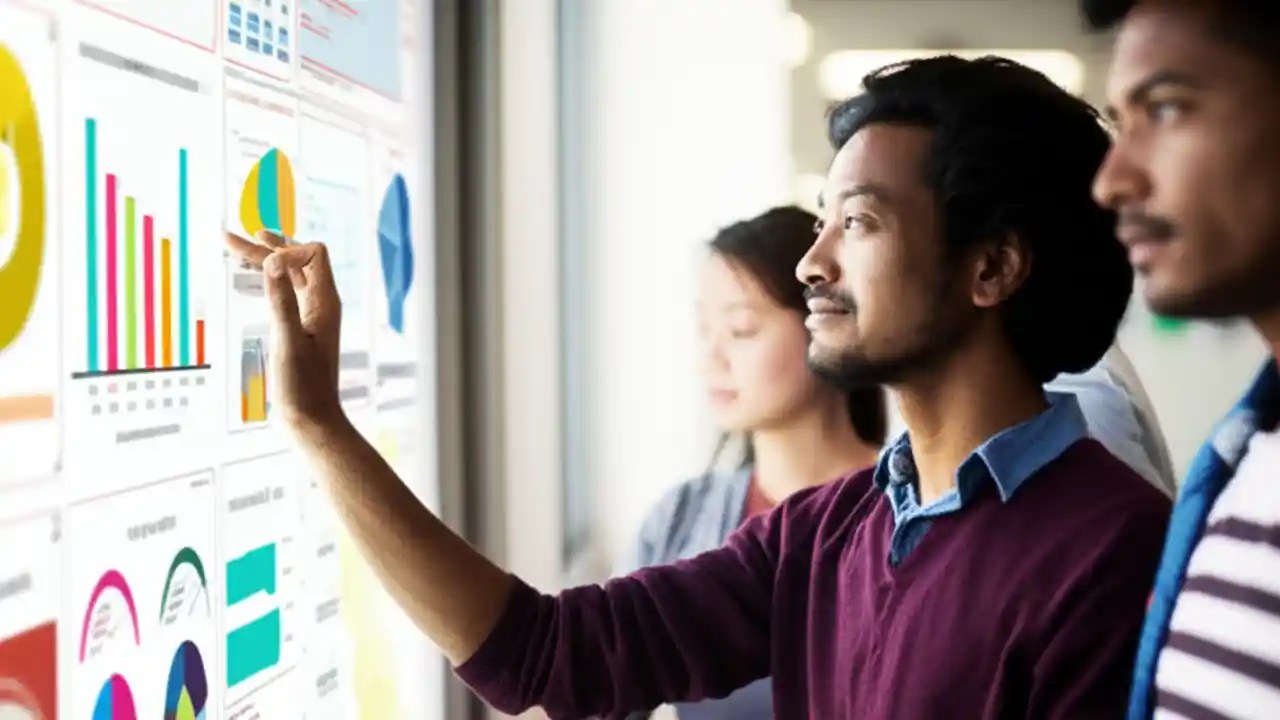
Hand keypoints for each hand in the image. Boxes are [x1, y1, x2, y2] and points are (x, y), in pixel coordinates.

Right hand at [225, 230, 344, 433]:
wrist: (311, 421)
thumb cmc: (302, 387)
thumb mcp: (287, 341)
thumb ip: (281, 300)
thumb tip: (274, 260)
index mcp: (326, 303)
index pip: (314, 254)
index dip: (288, 251)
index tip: (263, 269)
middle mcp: (321, 305)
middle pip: (297, 262)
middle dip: (266, 248)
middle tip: (229, 237)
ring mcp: (311, 317)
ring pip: (290, 277)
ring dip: (265, 260)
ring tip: (238, 247)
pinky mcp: (300, 329)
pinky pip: (285, 294)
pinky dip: (267, 281)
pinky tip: (252, 279)